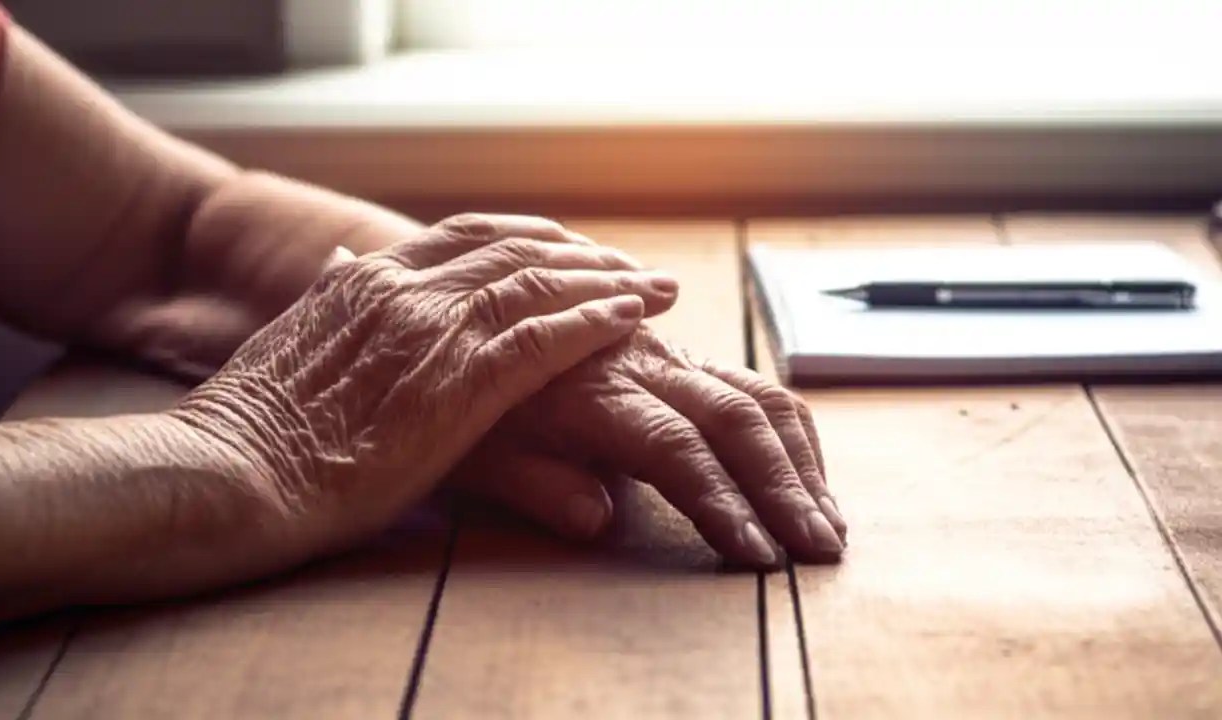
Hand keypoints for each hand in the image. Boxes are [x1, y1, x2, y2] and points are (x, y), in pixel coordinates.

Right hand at [169, 214, 680, 561]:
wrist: (227, 473)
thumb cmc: (251, 427)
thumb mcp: (287, 339)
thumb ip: (325, 298)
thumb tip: (338, 261)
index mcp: (363, 280)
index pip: (465, 237)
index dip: (527, 238)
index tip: (568, 247)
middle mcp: (404, 290)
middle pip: (515, 251)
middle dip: (582, 255)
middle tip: (630, 264)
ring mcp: (433, 333)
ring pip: (540, 285)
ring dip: (606, 282)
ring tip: (653, 287)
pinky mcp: (457, 385)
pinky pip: (544, 339)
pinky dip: (594, 322)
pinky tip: (630, 320)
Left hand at [460, 326, 845, 565]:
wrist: (470, 311)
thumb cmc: (465, 394)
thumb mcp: (475, 449)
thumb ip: (533, 482)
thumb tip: (596, 520)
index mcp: (590, 390)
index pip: (675, 448)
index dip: (722, 501)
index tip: (758, 555)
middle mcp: (641, 364)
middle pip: (736, 418)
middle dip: (786, 487)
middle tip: (821, 552)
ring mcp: (668, 356)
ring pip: (757, 394)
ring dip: (801, 460)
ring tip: (830, 522)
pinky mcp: (679, 356)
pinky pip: (750, 385)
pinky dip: (788, 432)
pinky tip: (807, 472)